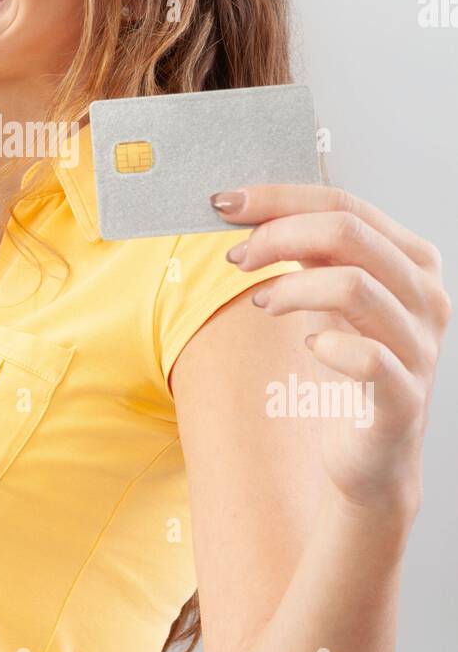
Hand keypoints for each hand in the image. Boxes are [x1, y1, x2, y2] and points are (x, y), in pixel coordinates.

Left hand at [211, 183, 451, 511]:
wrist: (370, 454)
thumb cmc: (349, 366)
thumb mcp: (330, 293)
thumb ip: (310, 249)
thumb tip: (253, 209)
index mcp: (411, 259)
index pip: (345, 203)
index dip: (281, 197)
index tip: (227, 202)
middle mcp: (425, 295)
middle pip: (349, 232)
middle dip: (278, 234)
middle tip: (237, 256)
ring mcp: (420, 346)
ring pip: (355, 285)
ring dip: (292, 286)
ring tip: (262, 301)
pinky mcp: (404, 398)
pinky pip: (370, 358)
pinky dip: (330, 345)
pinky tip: (309, 346)